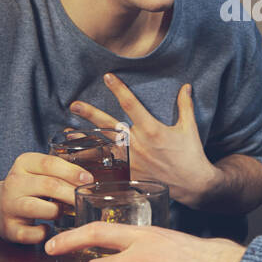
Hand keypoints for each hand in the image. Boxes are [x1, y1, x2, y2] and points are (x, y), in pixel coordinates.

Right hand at [0, 151, 94, 244]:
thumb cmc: (27, 187)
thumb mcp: (38, 170)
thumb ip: (60, 170)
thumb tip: (90, 180)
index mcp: (24, 164)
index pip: (50, 163)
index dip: (72, 172)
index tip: (88, 180)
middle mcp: (14, 183)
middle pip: (49, 186)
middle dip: (72, 194)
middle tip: (86, 200)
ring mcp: (10, 206)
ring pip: (41, 208)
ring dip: (58, 211)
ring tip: (62, 212)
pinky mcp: (10, 229)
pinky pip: (33, 233)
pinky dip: (45, 232)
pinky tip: (47, 228)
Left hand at [70, 74, 217, 206]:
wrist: (193, 184)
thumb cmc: (191, 155)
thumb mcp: (189, 128)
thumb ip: (185, 105)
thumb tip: (186, 86)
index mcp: (152, 129)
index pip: (131, 104)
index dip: (118, 88)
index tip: (107, 76)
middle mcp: (139, 144)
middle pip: (109, 125)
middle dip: (90, 114)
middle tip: (74, 105)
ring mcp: (132, 162)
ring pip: (103, 148)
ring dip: (85, 140)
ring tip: (67, 133)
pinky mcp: (130, 177)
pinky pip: (108, 169)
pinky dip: (93, 164)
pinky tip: (79, 161)